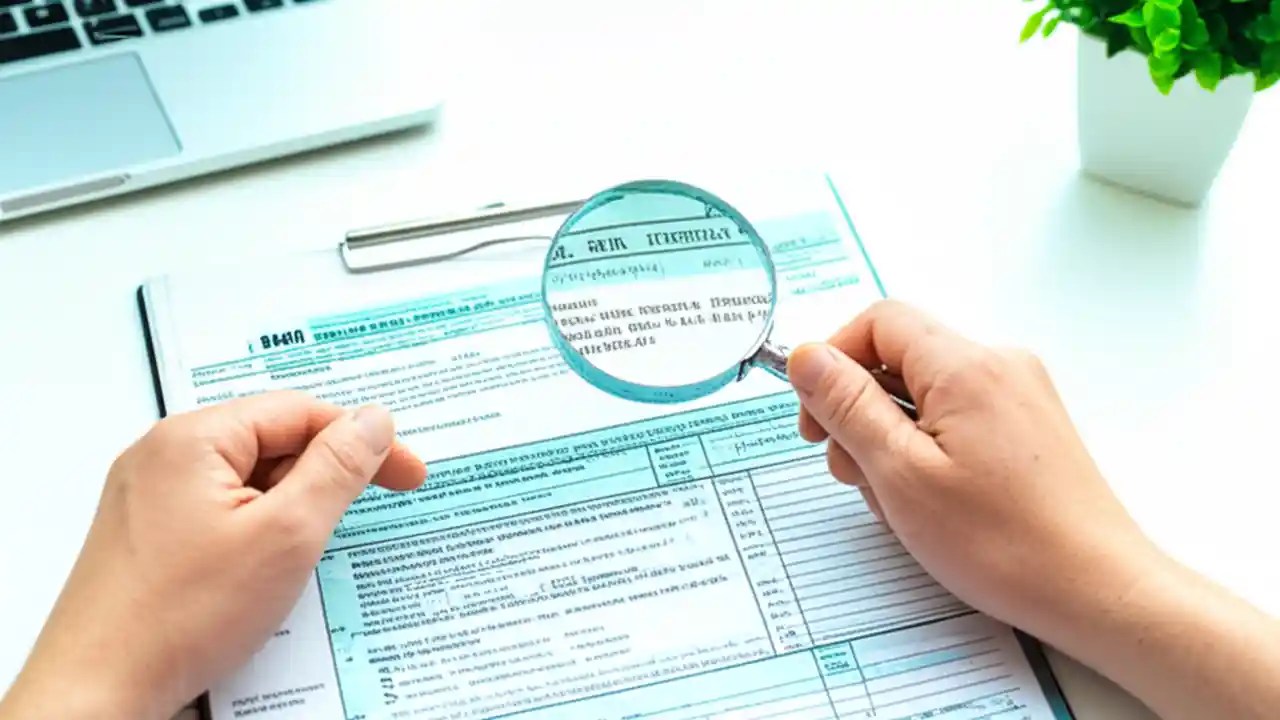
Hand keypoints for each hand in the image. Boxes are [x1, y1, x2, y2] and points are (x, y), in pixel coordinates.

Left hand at [0, 392, 425, 719]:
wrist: (98, 693)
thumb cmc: (178, 618)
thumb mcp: (286, 535)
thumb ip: (337, 469)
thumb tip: (372, 421)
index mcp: (193, 439)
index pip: (299, 412)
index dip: (363, 439)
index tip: (406, 472)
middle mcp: (164, 456)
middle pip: (273, 440)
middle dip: (328, 473)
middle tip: (375, 504)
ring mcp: (150, 496)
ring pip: (249, 480)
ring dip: (294, 505)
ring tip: (313, 549)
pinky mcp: (149, 534)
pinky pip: (222, 511)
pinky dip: (261, 529)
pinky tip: (274, 567)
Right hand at [786, 300, 1279, 719]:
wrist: (1097, 590)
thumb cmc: (1005, 543)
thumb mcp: (899, 473)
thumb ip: (847, 406)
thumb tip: (807, 356)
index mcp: (966, 366)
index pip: (878, 320)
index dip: (833, 361)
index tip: (815, 418)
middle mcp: (999, 365)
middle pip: (900, 359)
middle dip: (861, 412)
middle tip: (856, 474)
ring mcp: (1020, 395)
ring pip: (925, 395)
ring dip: (893, 440)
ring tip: (901, 502)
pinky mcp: (1029, 427)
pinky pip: (957, 419)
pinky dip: (928, 452)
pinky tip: (933, 503)